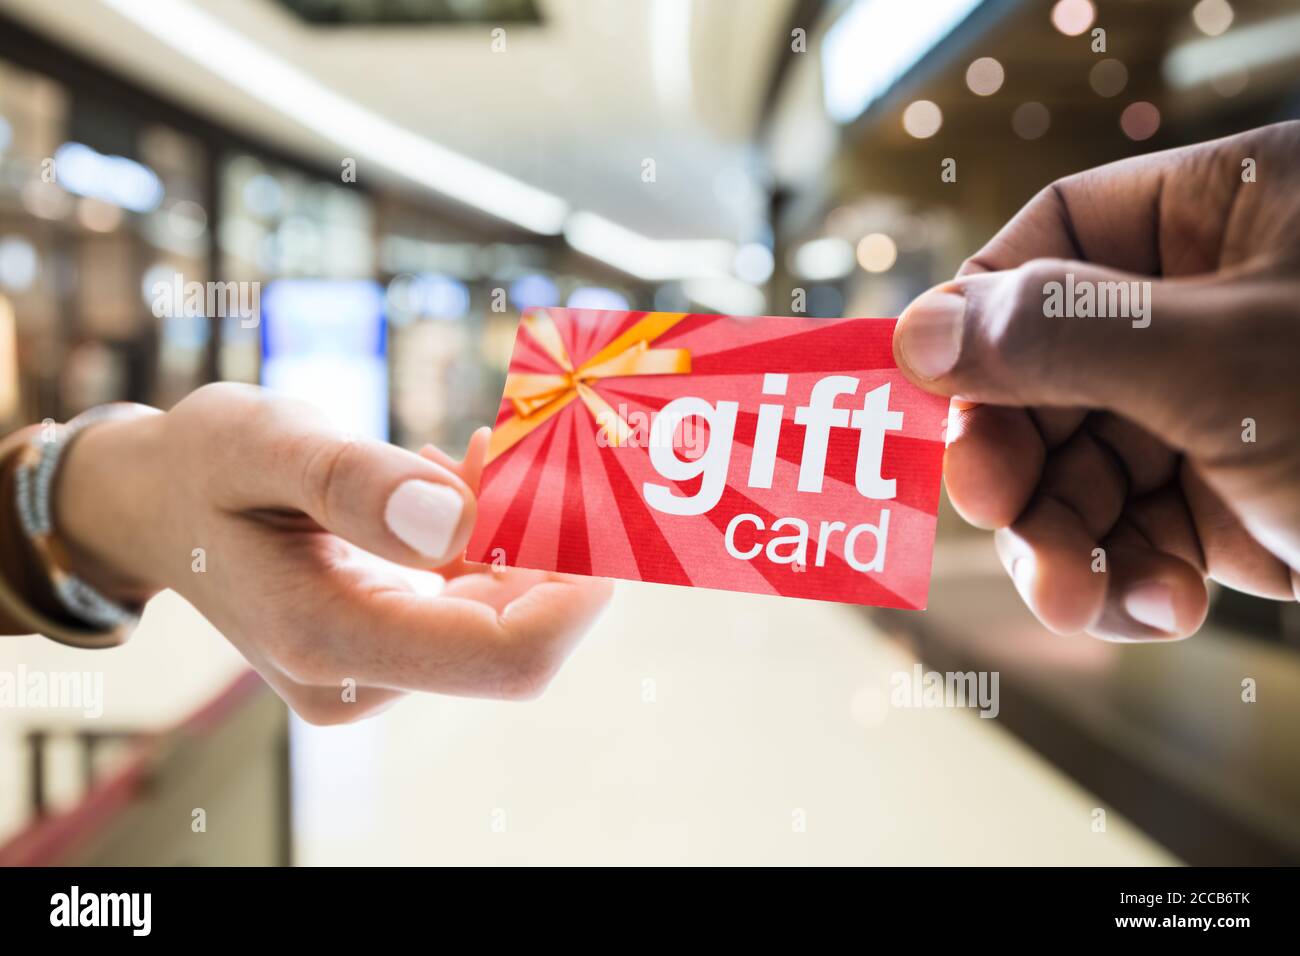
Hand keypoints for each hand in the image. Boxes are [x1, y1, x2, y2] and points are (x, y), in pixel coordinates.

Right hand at [54, 383, 612, 722]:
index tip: (601, 517)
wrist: (151, 506)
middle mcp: (355, 678)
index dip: (574, 599)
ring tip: (480, 452)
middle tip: (544, 454)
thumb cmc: (202, 464)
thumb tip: (457, 520)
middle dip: (547, 552)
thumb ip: (355, 483)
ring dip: (510, 533)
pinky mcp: (378, 651)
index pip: (500, 657)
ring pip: (492, 618)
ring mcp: (368, 674)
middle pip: (509, 640)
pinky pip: (463, 606)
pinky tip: (455, 478)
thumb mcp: (264, 443)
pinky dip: (479, 542)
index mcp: (327, 638)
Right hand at [893, 121, 1299, 640]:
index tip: (925, 398)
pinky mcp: (1233, 502)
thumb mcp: (1230, 362)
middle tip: (997, 519)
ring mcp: (1215, 410)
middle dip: (1020, 464)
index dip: (975, 322)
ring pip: (1081, 470)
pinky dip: (1130, 579)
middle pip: (1045, 375)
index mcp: (1221, 219)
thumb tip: (917, 329)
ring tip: (1079, 601)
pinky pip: (1136, 533)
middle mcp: (1206, 310)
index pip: (1050, 247)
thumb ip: (1063, 338)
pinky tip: (1160, 608)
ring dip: (1064, 544)